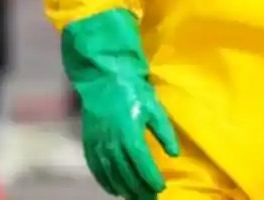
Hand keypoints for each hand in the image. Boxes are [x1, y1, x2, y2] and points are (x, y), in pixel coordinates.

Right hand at [78, 74, 179, 198]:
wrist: (103, 77)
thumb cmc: (133, 90)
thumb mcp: (154, 107)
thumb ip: (164, 132)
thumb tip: (174, 154)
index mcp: (129, 133)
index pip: (141, 163)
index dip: (151, 178)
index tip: (161, 188)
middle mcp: (112, 142)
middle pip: (126, 173)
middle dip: (139, 189)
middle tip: (149, 199)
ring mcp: (98, 143)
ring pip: (110, 173)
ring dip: (123, 189)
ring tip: (134, 198)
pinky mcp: (89, 141)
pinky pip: (96, 167)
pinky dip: (104, 181)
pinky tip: (113, 190)